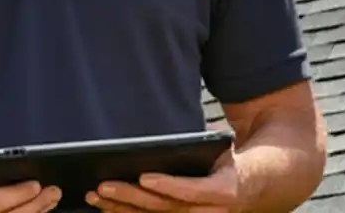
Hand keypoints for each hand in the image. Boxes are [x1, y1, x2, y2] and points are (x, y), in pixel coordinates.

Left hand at [86, 149, 237, 211]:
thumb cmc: (228, 162)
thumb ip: (204, 145)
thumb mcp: (224, 150)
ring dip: (122, 208)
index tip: (145, 177)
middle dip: (131, 198)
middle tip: (103, 186)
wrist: (248, 184)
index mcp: (224, 189)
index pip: (194, 191)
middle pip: (166, 208)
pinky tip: (105, 207)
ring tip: (95, 196)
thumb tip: (173, 139)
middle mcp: (211, 211)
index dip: (170, 186)